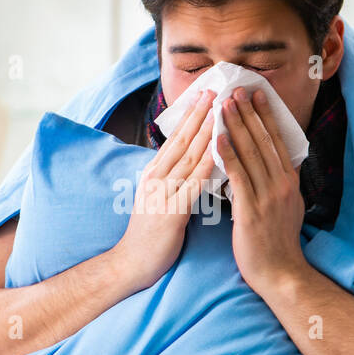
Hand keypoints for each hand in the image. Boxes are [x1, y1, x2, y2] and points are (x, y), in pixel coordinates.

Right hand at [112, 86, 215, 289]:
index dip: (192, 115)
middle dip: (199, 114)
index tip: (206, 95)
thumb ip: (174, 178)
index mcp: (154, 172)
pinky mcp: (171, 212)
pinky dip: (206, 167)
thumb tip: (192, 159)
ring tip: (221, 112)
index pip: (176, 138)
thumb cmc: (151, 233)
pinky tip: (219, 154)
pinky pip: (191, 185)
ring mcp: (162, 193)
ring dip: (205, 133)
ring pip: (187, 157)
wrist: (132, 263)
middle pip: (181, 140)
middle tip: (215, 91)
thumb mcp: (159, 197)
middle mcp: (156, 177)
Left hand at [217, 86, 306, 292]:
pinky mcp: (251, 210)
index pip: (277, 141)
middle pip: (263, 140)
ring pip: (250, 153)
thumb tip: (275, 166)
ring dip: (236, 125)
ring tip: (225, 103)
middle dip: (249, 112)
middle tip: (237, 88)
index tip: (257, 94)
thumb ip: (279, 184)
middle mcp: (281, 184)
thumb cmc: (277, 243)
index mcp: (288, 182)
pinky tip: (217, 137)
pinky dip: (228, 154)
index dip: (266, 115)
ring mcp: (268, 196)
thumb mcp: (287, 208)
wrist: (281, 274)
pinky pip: (238, 176)